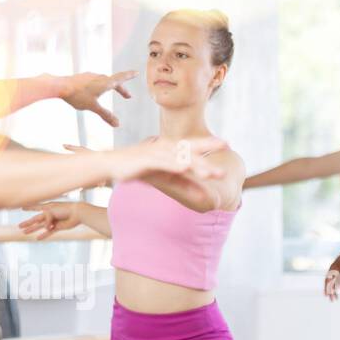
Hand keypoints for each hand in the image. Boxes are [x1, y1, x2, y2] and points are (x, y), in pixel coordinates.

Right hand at [19, 202, 80, 239]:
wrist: (77, 213)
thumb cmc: (65, 209)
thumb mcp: (52, 211)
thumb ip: (46, 218)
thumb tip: (45, 227)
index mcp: (47, 207)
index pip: (35, 207)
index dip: (29, 208)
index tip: (22, 208)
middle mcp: (48, 214)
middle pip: (35, 219)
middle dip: (27, 223)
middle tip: (19, 226)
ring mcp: (53, 221)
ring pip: (40, 226)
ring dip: (32, 229)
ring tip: (24, 232)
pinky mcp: (57, 227)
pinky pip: (49, 232)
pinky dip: (44, 235)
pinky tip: (38, 238)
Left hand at [59, 71, 136, 127]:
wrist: (59, 86)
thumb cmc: (77, 96)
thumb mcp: (93, 107)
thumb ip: (106, 115)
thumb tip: (117, 124)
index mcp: (104, 83)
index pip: (120, 78)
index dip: (129, 76)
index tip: (136, 72)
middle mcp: (98, 77)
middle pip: (113, 81)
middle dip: (121, 89)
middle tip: (127, 97)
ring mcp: (89, 76)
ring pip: (103, 80)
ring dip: (110, 86)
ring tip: (111, 92)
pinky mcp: (81, 77)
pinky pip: (95, 81)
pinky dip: (100, 85)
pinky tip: (94, 91)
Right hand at [108, 136, 228, 185]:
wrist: (112, 164)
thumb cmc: (141, 169)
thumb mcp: (167, 179)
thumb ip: (185, 185)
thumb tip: (204, 196)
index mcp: (171, 149)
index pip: (193, 145)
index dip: (209, 143)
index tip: (227, 142)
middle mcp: (166, 148)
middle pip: (190, 148)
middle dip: (208, 146)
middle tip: (226, 144)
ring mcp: (156, 153)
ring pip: (180, 157)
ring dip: (197, 164)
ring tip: (212, 172)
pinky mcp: (147, 160)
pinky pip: (164, 163)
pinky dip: (175, 165)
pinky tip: (185, 168)